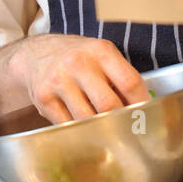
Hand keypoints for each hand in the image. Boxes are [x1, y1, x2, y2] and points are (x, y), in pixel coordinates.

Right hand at [11, 33, 150, 123]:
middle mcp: (78, 63)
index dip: (141, 104)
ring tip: (105, 130)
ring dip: (99, 129)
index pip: (129, 81)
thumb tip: (141, 108)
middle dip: (120, 121)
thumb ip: (120, 78)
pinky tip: (83, 126)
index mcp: (100, 51)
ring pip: (87, 119)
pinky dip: (79, 130)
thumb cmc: (77, 58)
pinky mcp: (43, 97)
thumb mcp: (100, 56)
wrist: (36, 54)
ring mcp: (59, 80)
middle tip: (127, 130)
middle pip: (108, 104)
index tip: (146, 117)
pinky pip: (68, 124)